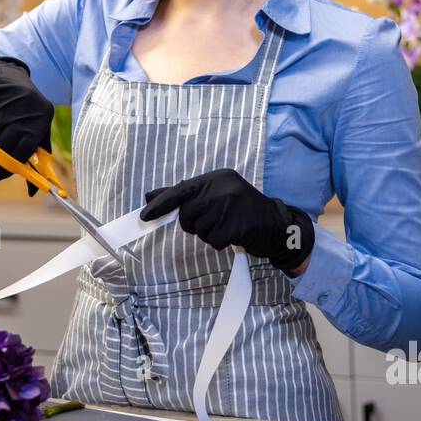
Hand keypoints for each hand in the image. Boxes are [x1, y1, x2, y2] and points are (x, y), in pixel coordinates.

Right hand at [0, 55, 53, 196]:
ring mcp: (4, 111)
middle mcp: (21, 117)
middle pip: (3, 148)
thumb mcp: (40, 132)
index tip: (1, 175)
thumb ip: (38, 161)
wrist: (12, 83)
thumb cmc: (31, 115)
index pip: (22, 152)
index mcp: (38, 124)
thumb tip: (34, 192)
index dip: (10, 166)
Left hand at [139, 168, 313, 272]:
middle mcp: (222, 187)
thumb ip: (184, 195)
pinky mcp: (236, 224)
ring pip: (200, 229)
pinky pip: (213, 240)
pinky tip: (233, 235)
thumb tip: (150, 196)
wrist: (276, 225)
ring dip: (209, 234)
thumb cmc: (241, 210)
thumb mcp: (215, 195)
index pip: (180, 190)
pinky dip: (220, 242)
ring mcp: (230, 205)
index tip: (144, 216)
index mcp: (216, 178)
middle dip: (194, 224)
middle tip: (213, 222)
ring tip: (227, 226)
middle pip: (187, 214)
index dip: (161, 204)